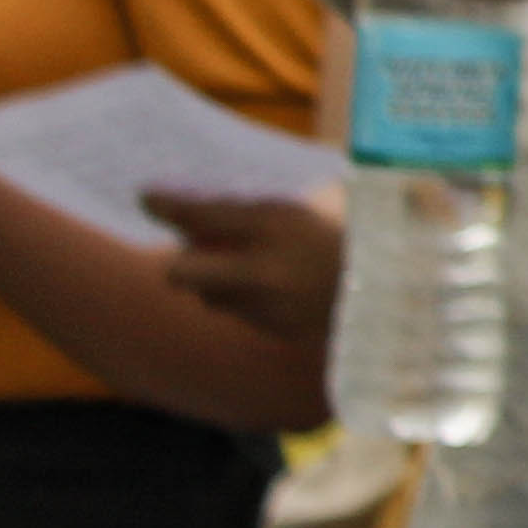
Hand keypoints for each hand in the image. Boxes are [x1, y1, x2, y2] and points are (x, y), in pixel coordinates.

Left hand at [144, 185, 347, 347]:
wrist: (380, 286)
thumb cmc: (329, 238)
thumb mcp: (287, 211)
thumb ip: (235, 214)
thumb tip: (176, 212)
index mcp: (274, 228)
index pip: (202, 215)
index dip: (167, 206)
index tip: (146, 197)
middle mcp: (264, 271)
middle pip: (182, 272)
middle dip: (182, 262)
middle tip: (192, 252)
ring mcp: (268, 307)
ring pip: (208, 296)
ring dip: (216, 282)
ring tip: (249, 269)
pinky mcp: (274, 330)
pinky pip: (236, 312)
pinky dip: (244, 300)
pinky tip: (274, 291)